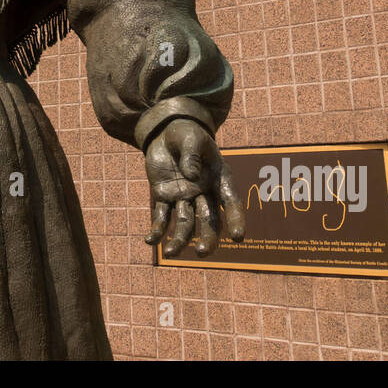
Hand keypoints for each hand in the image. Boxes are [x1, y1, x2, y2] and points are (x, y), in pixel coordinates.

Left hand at [143, 118, 244, 256]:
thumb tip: (190, 176)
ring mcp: (183, 197)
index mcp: (218, 178)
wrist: (166, 133)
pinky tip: (149, 241)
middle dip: (207, 238)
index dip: (235, 219)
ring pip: (184, 224)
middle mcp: (203, 193)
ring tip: (169, 254)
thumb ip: (192, 154)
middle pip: (208, 221)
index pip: (230, 202)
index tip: (238, 237)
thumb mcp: (191, 137)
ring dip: (178, 240)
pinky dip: (156, 230)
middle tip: (201, 252)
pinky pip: (161, 217)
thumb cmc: (186, 134)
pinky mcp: (163, 197)